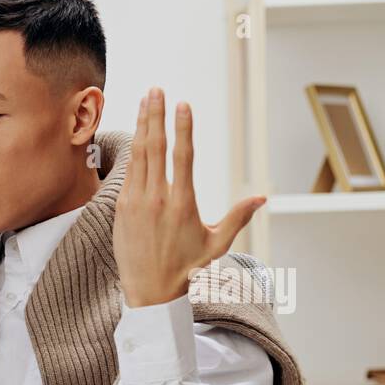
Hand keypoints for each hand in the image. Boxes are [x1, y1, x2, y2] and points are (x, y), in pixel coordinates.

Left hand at [114, 88, 266, 307]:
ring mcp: (135, 203)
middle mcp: (157, 199)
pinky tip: (136, 134)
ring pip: (138, 156)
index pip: (183, 156)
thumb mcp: (217, 244)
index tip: (183, 104)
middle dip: (155, 115)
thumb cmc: (186, 270)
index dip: (182, 127)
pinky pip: (128, 174)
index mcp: (183, 203)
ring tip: (145, 102)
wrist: (150, 294)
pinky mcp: (121, 210)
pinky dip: (132, 152)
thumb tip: (262, 197)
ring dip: (141, 127)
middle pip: (156, 147)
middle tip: (157, 90)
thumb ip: (239, 217)